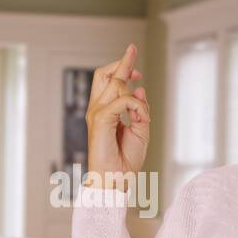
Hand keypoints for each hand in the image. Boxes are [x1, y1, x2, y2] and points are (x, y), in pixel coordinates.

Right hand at [85, 43, 150, 189]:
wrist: (115, 179)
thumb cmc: (125, 160)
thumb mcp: (140, 130)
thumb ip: (139, 109)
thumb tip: (139, 89)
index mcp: (104, 111)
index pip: (109, 81)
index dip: (122, 69)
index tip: (137, 70)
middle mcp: (98, 109)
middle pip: (104, 73)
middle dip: (122, 62)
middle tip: (135, 57)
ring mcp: (97, 113)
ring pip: (114, 82)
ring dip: (134, 91)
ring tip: (140, 114)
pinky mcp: (100, 119)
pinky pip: (123, 100)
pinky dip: (137, 106)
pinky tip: (141, 120)